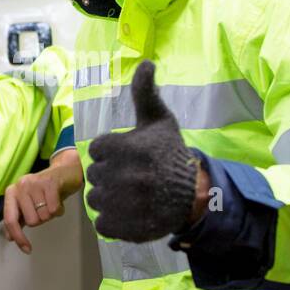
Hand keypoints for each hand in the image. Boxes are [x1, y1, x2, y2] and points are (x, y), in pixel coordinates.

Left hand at [3, 147, 83, 253]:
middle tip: (46, 207)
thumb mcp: (30, 203)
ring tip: (53, 202)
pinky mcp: (49, 182)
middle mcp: (20, 186)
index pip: (10, 220)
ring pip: (44, 216)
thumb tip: (10, 237)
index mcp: (12, 192)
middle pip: (32, 221)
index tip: (27, 249)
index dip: (18, 237)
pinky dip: (60, 209)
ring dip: (52, 213)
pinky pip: (54, 209)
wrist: (66, 171)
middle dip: (43, 219)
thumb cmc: (47, 190)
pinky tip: (59, 200)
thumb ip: (19, 218)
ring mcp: (34, 183)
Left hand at [86, 60, 202, 242]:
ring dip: (109, 198)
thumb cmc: (171, 153)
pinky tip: (130, 211)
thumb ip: (145, 92)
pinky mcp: (123, 228)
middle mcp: (122, 176)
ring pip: (95, 199)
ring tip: (132, 194)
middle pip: (95, 175)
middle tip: (134, 176)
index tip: (130, 156)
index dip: (112, 153)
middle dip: (111, 174)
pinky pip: (102, 223)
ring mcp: (122, 204)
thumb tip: (145, 62)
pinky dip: (113, 220)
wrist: (194, 194)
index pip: (97, 150)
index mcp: (124, 148)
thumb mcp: (159, 120)